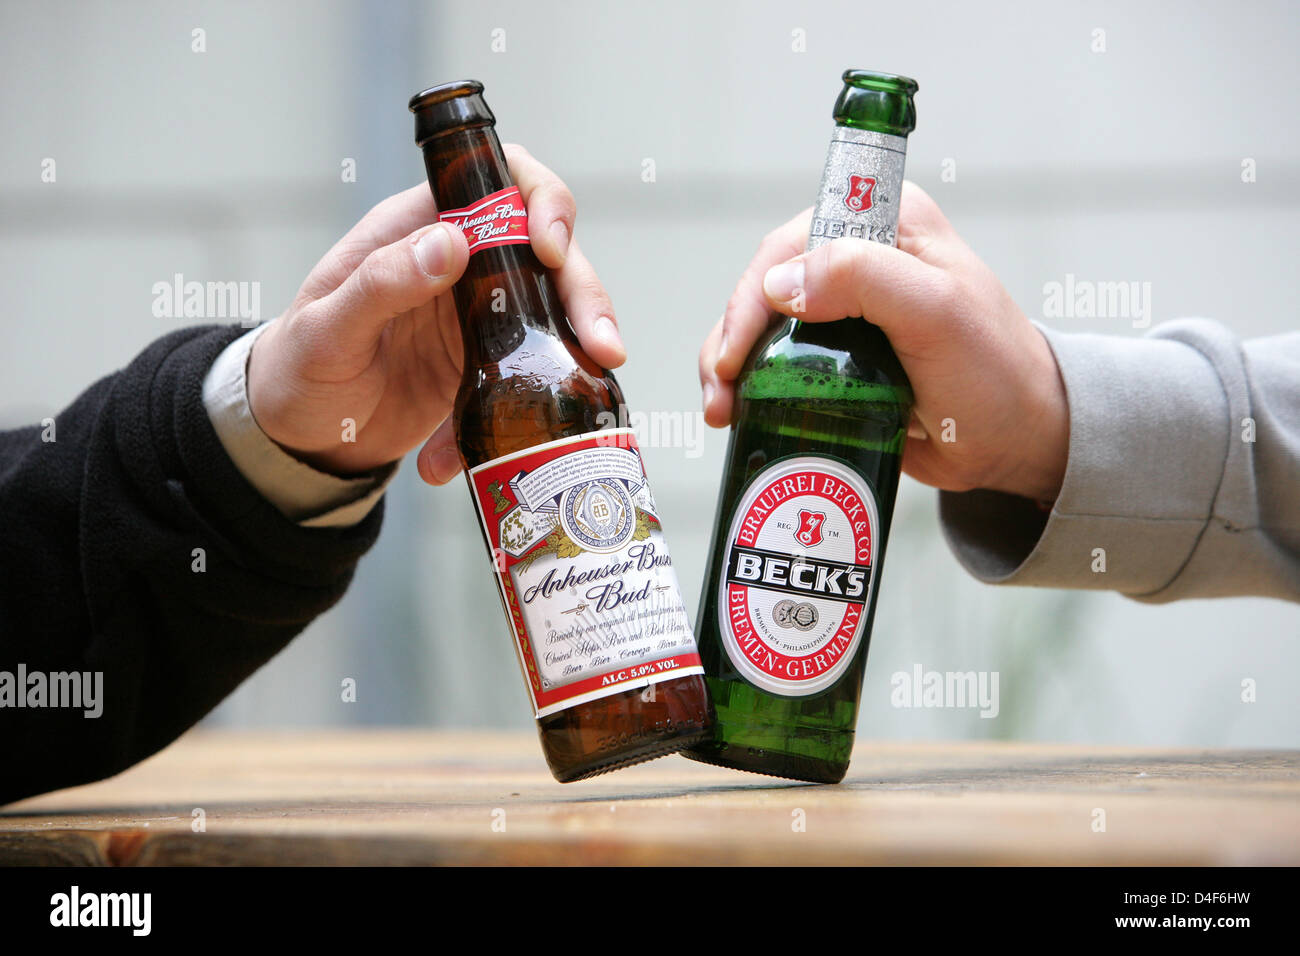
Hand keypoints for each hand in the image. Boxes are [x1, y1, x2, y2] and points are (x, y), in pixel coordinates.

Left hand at [247, 145, 624, 484]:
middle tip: (602, 343)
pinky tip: (487, 446)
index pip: (499, 183)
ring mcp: (480, 317)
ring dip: (581, 342)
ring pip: (555, 309)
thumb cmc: (297, 369)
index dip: (538, 201)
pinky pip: (533, 374)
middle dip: (584, 289)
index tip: (549, 247)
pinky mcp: (488, 368)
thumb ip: (380, 283)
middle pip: (547, 251)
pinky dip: (530, 407)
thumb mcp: (326, 329)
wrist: (296, 437)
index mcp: (418, 229)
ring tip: (598, 374)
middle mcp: (460, 265)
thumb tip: (450, 243)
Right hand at [698, 182, 1068, 502]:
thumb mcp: (938, 312)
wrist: (1020, 440)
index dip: (754, 294)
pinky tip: (737, 414)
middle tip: (721, 392)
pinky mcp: (837, 356)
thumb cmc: (995, 373)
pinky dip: (748, 386)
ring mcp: (844, 309)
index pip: (793, 242)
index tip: (738, 351)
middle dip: (732, 338)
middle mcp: (860, 256)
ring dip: (730, 367)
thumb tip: (780, 285)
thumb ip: (863, 277)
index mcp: (886, 221)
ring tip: (722, 412)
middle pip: (765, 284)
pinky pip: (775, 361)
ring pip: (761, 325)